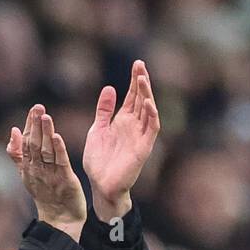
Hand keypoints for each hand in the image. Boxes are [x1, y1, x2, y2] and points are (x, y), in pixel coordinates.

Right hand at [7, 103, 85, 241]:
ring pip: (46, 151)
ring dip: (45, 133)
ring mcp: (50, 175)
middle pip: (34, 144)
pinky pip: (60, 162)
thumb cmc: (47, 195)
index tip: (33, 109)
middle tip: (37, 107)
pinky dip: (58, 149)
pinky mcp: (64, 180)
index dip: (29, 125)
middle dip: (35, 125)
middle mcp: (37, 170)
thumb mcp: (28, 174)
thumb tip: (12, 131)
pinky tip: (57, 136)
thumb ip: (18, 154)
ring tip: (45, 116)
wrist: (60, 221)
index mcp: (29, 167)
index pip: (26, 143)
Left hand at [83, 60, 159, 220]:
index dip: (134, 80)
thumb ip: (104, 110)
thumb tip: (110, 88)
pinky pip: (151, 130)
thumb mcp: (98, 129)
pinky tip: (148, 104)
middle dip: (141, 82)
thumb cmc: (99, 161)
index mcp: (123, 121)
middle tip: (140, 65)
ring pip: (148, 111)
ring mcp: (140, 136)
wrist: (100, 186)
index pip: (132, 96)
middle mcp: (134, 126)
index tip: (136, 63)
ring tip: (143, 79)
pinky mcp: (143, 149)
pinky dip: (151, 117)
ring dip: (147, 95)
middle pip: (141, 99)